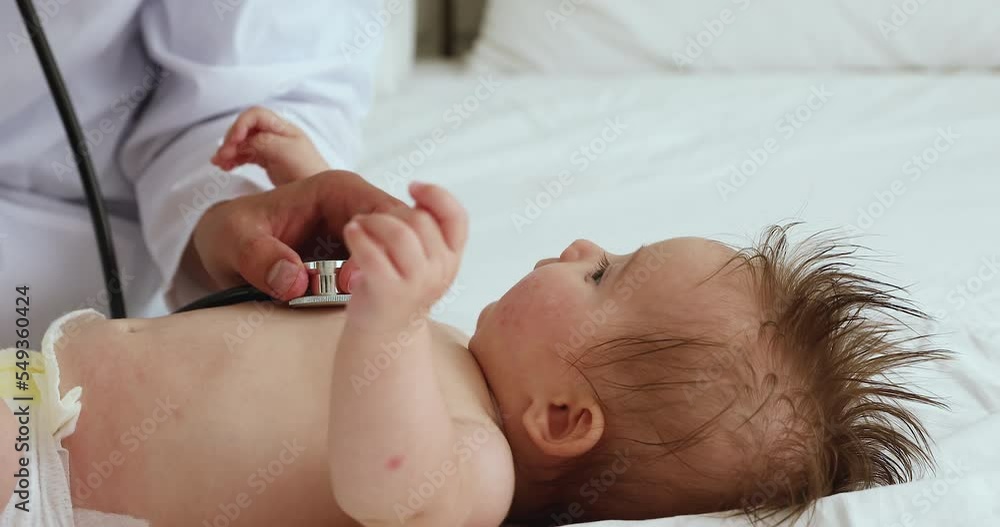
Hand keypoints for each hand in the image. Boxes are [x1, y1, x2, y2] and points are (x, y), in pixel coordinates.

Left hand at [189, 170, 405, 300]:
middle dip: (382, 270)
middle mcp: (359, 208)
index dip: (378, 247)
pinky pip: (383, 276)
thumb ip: (260, 259)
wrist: (226, 248)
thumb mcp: (232, 240)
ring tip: (341, 306)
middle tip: (347, 300)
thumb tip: (296, 282)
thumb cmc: (231, 233)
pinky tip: (349, 310)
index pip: (384, 212)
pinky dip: (371, 295)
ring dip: (377, 287)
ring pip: (398, 261)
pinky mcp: (361, 261)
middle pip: (403, 238)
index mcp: (337, 189)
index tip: (349, 284)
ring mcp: (364, 236)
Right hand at [211, 106, 328, 184]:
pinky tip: (225, 167)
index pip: (255, 115)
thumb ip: (264, 142)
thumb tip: (244, 140)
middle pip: (246, 128)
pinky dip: (233, 159)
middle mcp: (277, 135)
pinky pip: (245, 154)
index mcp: (284, 129)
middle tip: (222, 156)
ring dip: (229, 150)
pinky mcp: (268, 161)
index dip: (240, 125)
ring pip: (243, 142)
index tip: (233, 141)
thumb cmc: (309, 173)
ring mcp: (272, 148)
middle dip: (231, 139)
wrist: (320, 197)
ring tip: (219, 163)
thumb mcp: (286, 154)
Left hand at [341, 182, 467, 330]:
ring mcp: (417, 283)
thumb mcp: (426, 263)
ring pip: (399, 233)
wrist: (386, 336)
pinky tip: (351, 233)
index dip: (437, 195)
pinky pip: (373, 253)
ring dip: (373, 221)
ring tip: (358, 224)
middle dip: (391, 211)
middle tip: (370, 216)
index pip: (457, 217)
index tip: (413, 187)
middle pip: (421, 220)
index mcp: (452, 259)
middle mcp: (440, 271)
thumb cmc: (400, 290)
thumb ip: (428, 234)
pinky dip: (358, 237)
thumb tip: (418, 197)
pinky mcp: (388, 292)